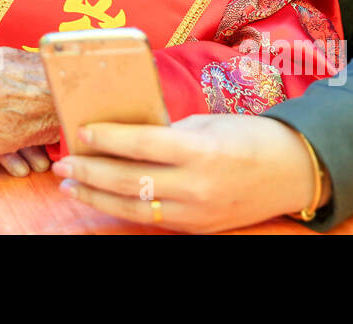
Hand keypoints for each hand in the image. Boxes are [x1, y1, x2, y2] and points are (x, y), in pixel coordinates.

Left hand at [52, 114, 328, 232]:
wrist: (290, 171)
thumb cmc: (247, 136)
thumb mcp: (205, 124)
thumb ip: (166, 131)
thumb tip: (124, 133)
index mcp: (199, 151)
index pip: (141, 145)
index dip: (107, 140)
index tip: (81, 132)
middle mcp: (196, 186)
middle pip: (130, 181)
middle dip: (90, 172)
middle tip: (62, 163)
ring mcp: (196, 212)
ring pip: (134, 208)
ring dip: (96, 197)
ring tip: (69, 185)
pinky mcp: (197, 228)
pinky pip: (153, 220)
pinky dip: (123, 209)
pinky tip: (102, 198)